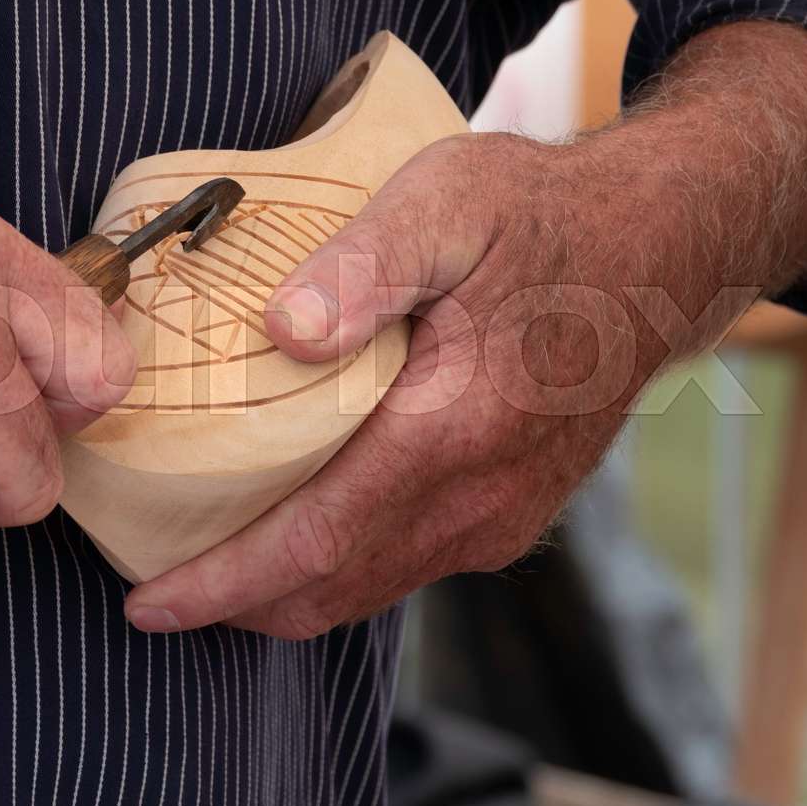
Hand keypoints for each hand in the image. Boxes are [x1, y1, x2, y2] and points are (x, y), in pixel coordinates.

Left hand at [125, 21, 806, 639]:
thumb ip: (366, 264)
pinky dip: (341, 572)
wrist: (658, 246)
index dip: (224, 584)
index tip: (148, 605)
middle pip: (335, 589)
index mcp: (454, 428)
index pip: (315, 543)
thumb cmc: (543, 213)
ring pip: (373, 587)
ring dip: (287, 595)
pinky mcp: (514, 510)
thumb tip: (285, 330)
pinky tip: (300, 539)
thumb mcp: (451, 198)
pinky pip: (409, 565)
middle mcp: (482, 495)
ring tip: (210, 575)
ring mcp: (504, 513)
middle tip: (153, 597)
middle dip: (238, 607)